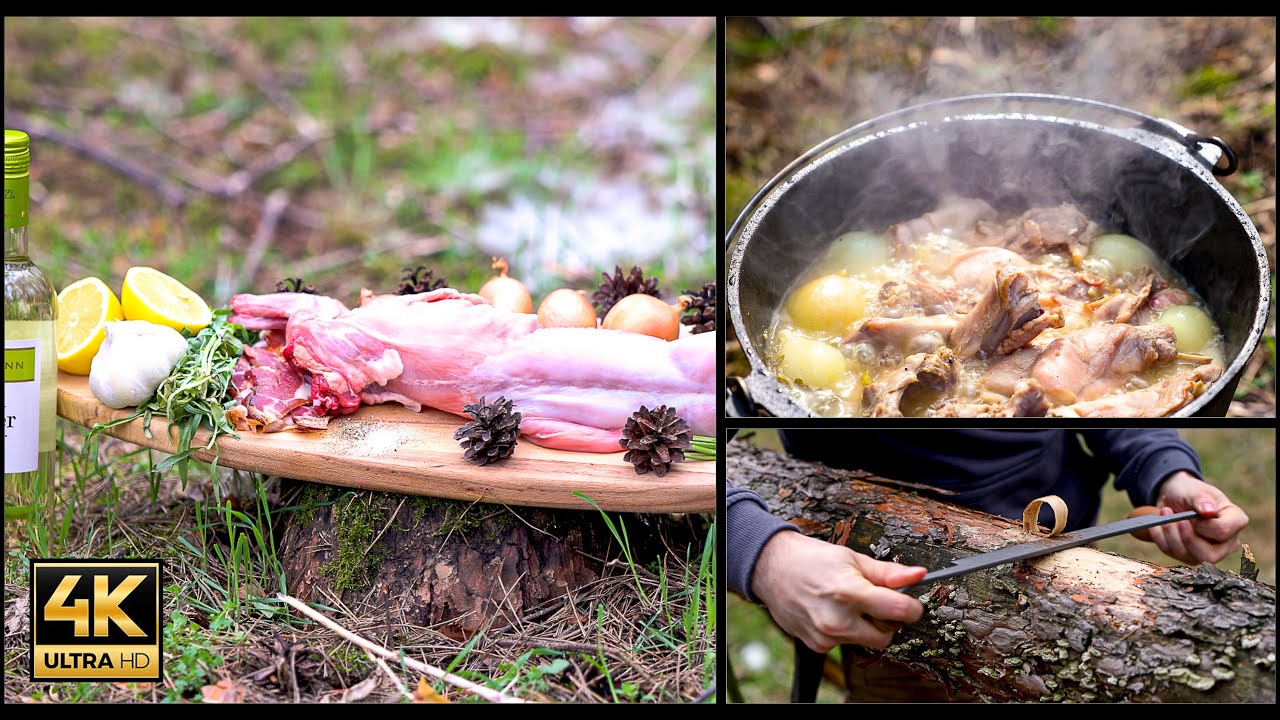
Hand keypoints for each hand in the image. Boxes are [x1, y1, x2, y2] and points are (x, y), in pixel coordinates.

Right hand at [750, 530, 925, 652]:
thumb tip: (917, 575)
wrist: (772, 569)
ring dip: (865, 626)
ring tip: (848, 604)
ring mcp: (826, 635)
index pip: (899, 611)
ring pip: (867, 641)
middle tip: (875, 601)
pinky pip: (846, 644)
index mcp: (850, 591)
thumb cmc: (811, 559)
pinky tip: (831, 612)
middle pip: (887, 635)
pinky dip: (846, 631)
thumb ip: (888, 573)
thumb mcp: (852, 558)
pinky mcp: (817, 645)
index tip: (910, 603)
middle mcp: (838, 618)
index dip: (911, 607)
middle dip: (888, 620)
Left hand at [1149, 471, 1248, 563]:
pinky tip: (1157, 525)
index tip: (1191, 515)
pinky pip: (1175, 555)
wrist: (1174, 497)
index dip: (1202, 525)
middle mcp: (1228, 542)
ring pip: (1191, 558)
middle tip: (1173, 519)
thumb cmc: (1190, 492)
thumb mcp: (1194, 490)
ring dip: (1171, 536)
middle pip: (1209, 555)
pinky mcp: (1192, 556)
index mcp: (1235, 521)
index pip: (1222, 531)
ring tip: (1164, 513)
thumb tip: (1209, 511)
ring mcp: (1210, 552)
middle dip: (1185, 538)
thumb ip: (1202, 498)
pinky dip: (1162, 539)